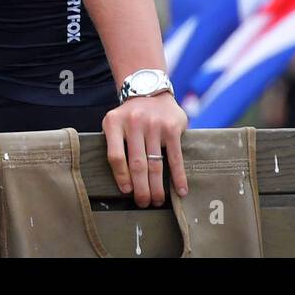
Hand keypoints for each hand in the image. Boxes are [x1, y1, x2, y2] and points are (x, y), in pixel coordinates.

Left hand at [102, 93, 188, 207]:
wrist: (150, 90)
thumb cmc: (130, 115)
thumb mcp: (114, 122)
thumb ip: (114, 145)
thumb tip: (124, 183)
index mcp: (114, 122)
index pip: (115, 156)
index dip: (121, 177)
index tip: (127, 192)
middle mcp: (134, 122)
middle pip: (137, 164)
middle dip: (141, 189)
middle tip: (143, 203)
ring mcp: (154, 124)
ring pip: (155, 163)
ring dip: (157, 187)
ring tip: (157, 201)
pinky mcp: (172, 128)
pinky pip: (175, 157)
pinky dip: (178, 176)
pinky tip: (180, 190)